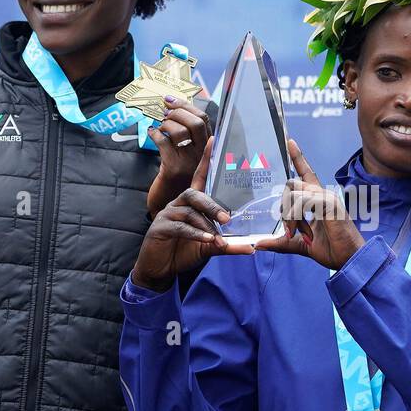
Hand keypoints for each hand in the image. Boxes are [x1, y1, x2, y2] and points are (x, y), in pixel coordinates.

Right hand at [132, 138, 252, 290]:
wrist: (159, 269)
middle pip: (195, 195)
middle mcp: (178, 205)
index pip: (199, 178)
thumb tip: (251, 247)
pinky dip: (195, 234)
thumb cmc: (184, 251)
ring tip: (217, 238)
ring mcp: (167, 215)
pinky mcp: (159, 228)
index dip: (205, 160)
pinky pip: (180, 227)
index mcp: (191, 204)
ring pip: (188, 211)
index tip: (213, 141)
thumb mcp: (209, 247)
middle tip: (228, 219)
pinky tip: (207, 241)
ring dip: (205, 225)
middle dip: (213, 206)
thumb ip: (227, 245)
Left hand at [146, 98, 212, 216]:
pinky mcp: (174, 169)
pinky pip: (164, 142)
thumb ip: (187, 140)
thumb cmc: (176, 182)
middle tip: (164, 110)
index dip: (187, 106)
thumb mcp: (187, 159)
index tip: (172, 100)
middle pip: (197, 122)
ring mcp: (190, 163)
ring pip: (181, 131)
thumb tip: (174, 111)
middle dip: (178, 111)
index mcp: (207, 151)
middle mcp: (203, 157)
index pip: (205, 120)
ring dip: (166, 123)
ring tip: (159, 125)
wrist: (170, 210)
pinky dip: (155, 134)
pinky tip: (151, 134)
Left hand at [254, 139, 364, 269]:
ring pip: (294, 192)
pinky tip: (302, 231)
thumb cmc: (331, 250)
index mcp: (316, 200)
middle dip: (283, 207)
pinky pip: (303, 200)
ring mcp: (327, 197)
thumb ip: (280, 242)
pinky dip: (296, 216)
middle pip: (291, 184)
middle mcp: (322, 194)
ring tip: (296, 233)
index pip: (306, 173)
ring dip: (289, 215)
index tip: (290, 141)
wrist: (349, 260)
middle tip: (289, 230)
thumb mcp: (299, 245)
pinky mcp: (329, 203)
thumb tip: (258, 244)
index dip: (298, 157)